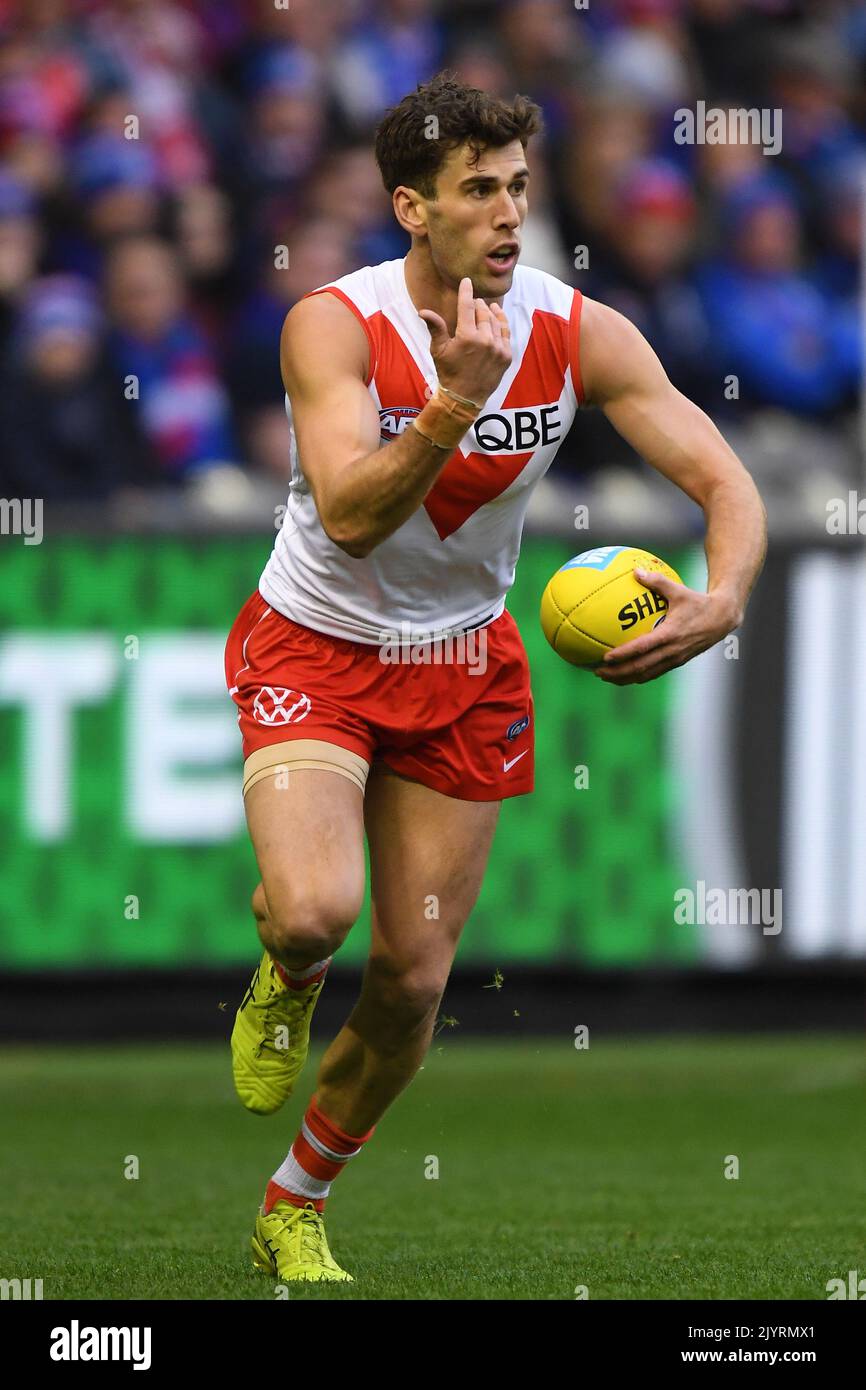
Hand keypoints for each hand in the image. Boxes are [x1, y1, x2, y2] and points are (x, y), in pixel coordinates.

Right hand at [419, 276, 510, 405]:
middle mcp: (485, 340)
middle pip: (483, 312)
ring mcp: (498, 348)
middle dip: (478, 304)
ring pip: (494, 321)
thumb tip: (423, 311)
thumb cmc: (448, 372)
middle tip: (474, 301)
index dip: (466, 292)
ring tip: (485, 306)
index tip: (467, 281)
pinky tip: (497, 315)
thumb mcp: (438, 350)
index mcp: (467, 337)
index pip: (467, 306)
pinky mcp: (506, 355)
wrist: (464, 397)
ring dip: (489, 311)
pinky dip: (501, 322)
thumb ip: (435, 327)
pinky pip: (505, 332)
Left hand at [595, 568, 740, 684]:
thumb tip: (635, 571)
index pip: (642, 648)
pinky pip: (654, 672)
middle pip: (640, 668)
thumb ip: (656, 581)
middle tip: (597, 672)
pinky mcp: (677, 662)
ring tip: (606, 676)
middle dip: (618, 673)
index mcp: (670, 634)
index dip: (623, 655)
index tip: (605, 657)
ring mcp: (675, 659)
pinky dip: (637, 675)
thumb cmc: (698, 602)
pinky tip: (624, 673)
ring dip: (625, 678)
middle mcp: (672, 651)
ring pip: (646, 674)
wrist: (723, 618)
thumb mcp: (678, 590)